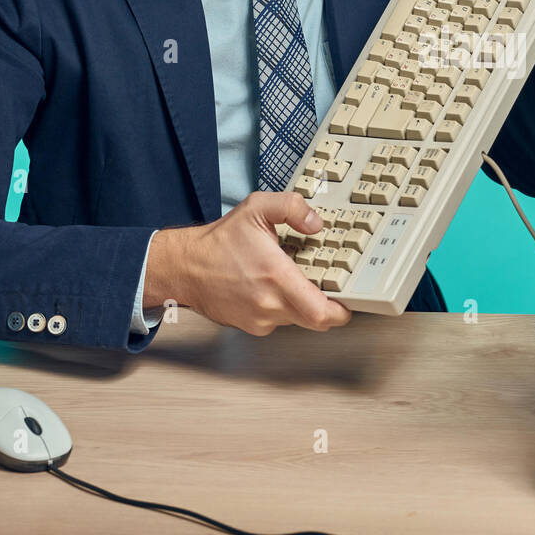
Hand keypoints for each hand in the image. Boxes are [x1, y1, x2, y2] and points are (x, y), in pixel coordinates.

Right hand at [144, 191, 351, 335]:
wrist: (185, 268)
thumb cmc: (218, 242)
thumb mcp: (257, 208)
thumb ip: (292, 207)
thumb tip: (316, 223)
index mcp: (276, 277)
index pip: (321, 313)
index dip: (341, 311)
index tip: (349, 301)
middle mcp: (269, 304)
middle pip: (315, 320)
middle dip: (327, 305)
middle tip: (329, 286)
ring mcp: (260, 319)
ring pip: (298, 320)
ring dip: (303, 305)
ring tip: (295, 280)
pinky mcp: (251, 326)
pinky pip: (279, 321)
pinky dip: (284, 308)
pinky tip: (274, 288)